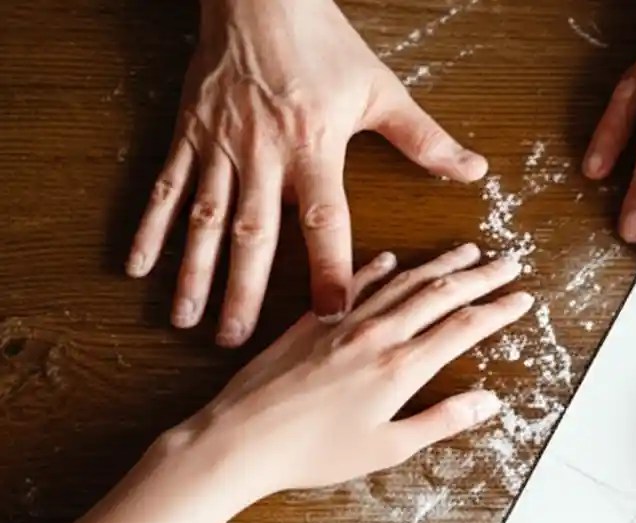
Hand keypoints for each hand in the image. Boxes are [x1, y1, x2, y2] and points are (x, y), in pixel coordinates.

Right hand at [128, 0, 486, 346]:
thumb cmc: (324, 44)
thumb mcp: (381, 90)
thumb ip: (424, 139)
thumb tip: (474, 171)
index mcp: (314, 148)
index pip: (325, 221)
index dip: (330, 269)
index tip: (332, 314)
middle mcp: (263, 155)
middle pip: (253, 235)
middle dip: (245, 292)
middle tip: (237, 343)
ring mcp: (220, 147)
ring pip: (202, 220)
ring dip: (193, 272)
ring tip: (186, 320)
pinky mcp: (188, 134)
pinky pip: (165, 187)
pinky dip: (149, 227)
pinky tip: (137, 268)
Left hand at [164, 244, 530, 498]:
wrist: (241, 438)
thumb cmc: (315, 454)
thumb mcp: (388, 449)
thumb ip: (441, 421)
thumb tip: (488, 402)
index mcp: (402, 368)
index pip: (464, 328)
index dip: (499, 310)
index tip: (524, 297)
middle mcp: (378, 335)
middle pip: (442, 294)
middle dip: (482, 276)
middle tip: (511, 261)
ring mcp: (344, 323)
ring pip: (404, 282)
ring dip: (440, 265)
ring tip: (468, 251)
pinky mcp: (312, 321)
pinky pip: (355, 284)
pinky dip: (379, 269)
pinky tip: (392, 259)